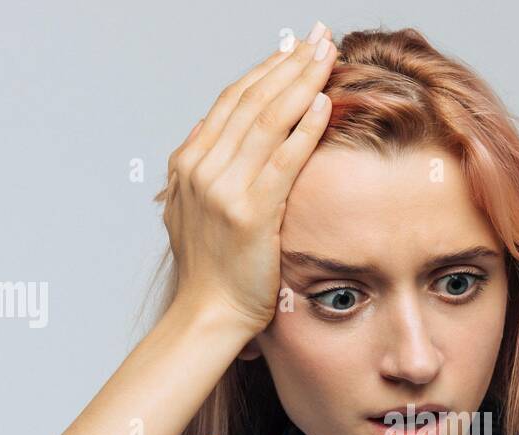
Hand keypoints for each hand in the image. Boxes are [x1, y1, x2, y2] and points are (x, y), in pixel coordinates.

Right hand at [160, 21, 337, 332]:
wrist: (207, 315)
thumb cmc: (208, 271)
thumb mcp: (189, 210)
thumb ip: (197, 169)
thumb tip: (207, 128)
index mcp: (189, 163)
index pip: (233, 101)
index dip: (266, 69)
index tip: (295, 47)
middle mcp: (202, 169)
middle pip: (253, 101)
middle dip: (290, 64)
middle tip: (321, 36)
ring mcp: (224, 190)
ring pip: (268, 122)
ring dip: (302, 83)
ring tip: (329, 56)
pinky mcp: (251, 214)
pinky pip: (283, 161)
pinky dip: (304, 129)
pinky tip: (324, 103)